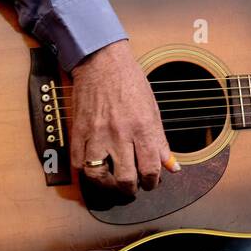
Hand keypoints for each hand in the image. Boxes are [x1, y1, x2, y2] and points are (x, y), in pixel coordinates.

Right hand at [67, 41, 178, 194]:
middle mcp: (120, 133)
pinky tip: (93, 167)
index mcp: (143, 127)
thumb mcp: (153, 109)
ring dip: (106, 185)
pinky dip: (85, 169)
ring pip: (98, 176)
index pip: (150, 168)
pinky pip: (78, 162)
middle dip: (130, 189)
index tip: (150, 182)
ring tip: (112, 182)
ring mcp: (97, 133)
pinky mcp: (79, 130)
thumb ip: (161, 141)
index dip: (152, 182)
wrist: (102, 61)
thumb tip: (172, 167)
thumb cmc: (130, 82)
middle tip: (131, 188)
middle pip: (125, 178)